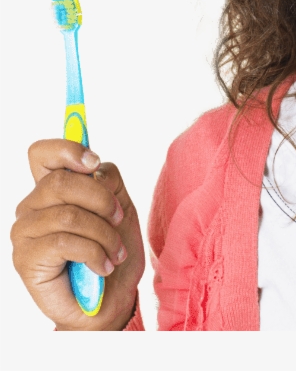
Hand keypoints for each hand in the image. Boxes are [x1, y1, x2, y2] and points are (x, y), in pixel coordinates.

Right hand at [11, 140, 144, 329]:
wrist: (111, 297)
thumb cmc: (113, 249)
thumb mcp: (119, 206)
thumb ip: (107, 181)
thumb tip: (94, 169)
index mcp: (52, 188)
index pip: (42, 154)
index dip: (66, 149)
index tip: (93, 162)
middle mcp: (32, 206)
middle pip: (61, 182)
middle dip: (100, 199)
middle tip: (117, 217)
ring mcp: (25, 232)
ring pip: (68, 214)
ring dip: (103, 233)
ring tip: (115, 251)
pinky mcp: (26, 259)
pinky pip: (64, 242)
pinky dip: (94, 253)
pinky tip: (102, 266)